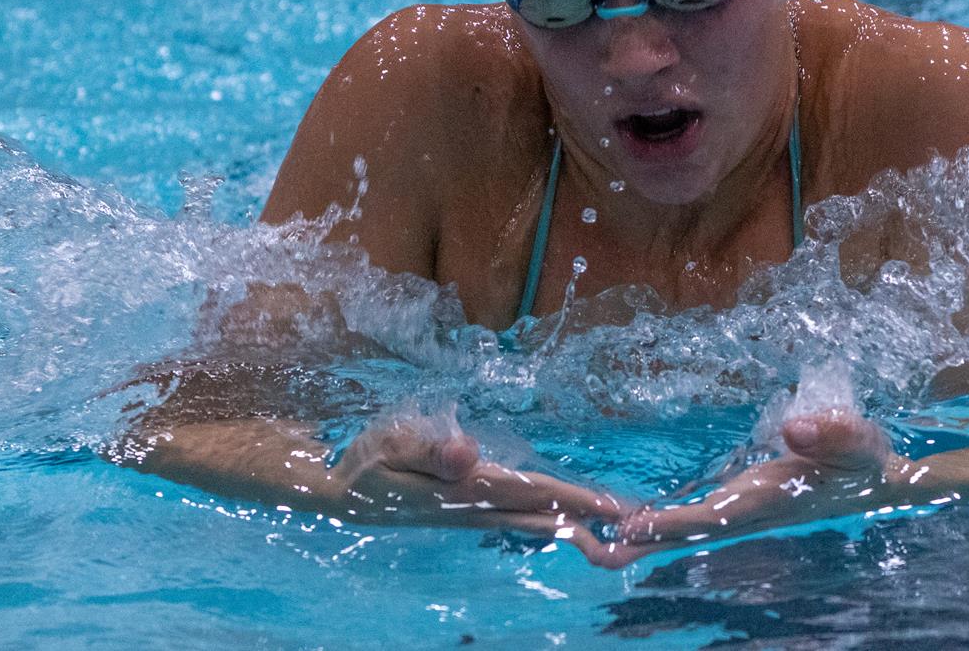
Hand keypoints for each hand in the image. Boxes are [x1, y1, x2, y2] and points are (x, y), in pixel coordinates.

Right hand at [323, 417, 625, 549]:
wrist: (341, 495)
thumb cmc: (369, 464)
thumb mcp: (394, 447)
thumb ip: (432, 451)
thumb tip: (469, 451)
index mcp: (465, 490)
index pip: (531, 493)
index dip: (573, 499)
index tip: (612, 507)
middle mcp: (474, 507)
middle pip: (539, 512)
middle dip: (583, 513)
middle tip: (627, 518)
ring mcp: (469, 513)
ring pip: (529, 519)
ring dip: (566, 518)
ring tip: (602, 521)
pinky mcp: (462, 510)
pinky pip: (513, 517)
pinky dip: (541, 516)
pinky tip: (554, 517)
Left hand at [591, 408, 920, 567]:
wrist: (874, 481)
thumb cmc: (865, 459)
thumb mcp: (858, 439)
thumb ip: (832, 432)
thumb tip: (794, 428)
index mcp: (768, 501)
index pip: (712, 516)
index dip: (670, 522)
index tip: (631, 525)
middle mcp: (747, 513)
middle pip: (685, 532)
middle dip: (638, 541)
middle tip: (586, 543)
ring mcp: (740, 510)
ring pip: (683, 529)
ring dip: (639, 535)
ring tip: (590, 537)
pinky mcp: (737, 502)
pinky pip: (690, 516)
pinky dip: (656, 520)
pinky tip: (629, 519)